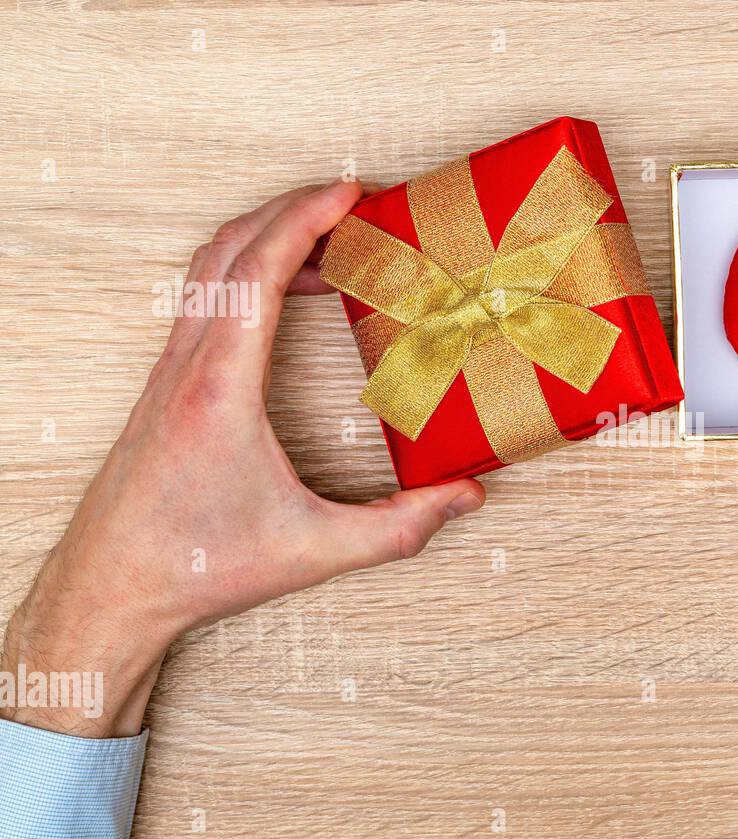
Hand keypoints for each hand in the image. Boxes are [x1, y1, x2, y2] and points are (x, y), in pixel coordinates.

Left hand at [1, 181, 484, 737]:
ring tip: (324, 241)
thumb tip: (465, 497)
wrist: (111, 586)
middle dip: (290, 209)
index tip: (348, 192)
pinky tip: (282, 298)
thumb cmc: (199, 565)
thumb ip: (398, 526)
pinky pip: (201, 297)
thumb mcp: (314, 551)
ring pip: (208, 267)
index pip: (259, 272)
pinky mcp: (166, 382)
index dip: (305, 219)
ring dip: (263, 236)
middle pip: (230, 248)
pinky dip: (243, 271)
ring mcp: (169, 369)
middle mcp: (187, 364)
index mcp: (222, 388)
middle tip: (348, 199)